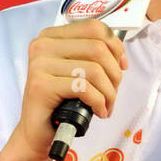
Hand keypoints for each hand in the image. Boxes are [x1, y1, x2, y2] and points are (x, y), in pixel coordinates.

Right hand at [17, 19, 128, 158]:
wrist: (38, 132)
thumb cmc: (61, 103)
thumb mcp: (77, 72)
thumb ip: (93, 57)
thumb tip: (121, 56)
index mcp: (51, 37)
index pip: (93, 27)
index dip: (115, 46)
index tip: (122, 66)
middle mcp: (42, 46)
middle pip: (97, 48)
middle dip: (114, 74)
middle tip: (113, 93)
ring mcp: (40, 65)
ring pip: (93, 70)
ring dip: (108, 92)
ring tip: (106, 105)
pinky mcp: (41, 86)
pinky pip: (84, 88)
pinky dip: (98, 102)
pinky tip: (98, 111)